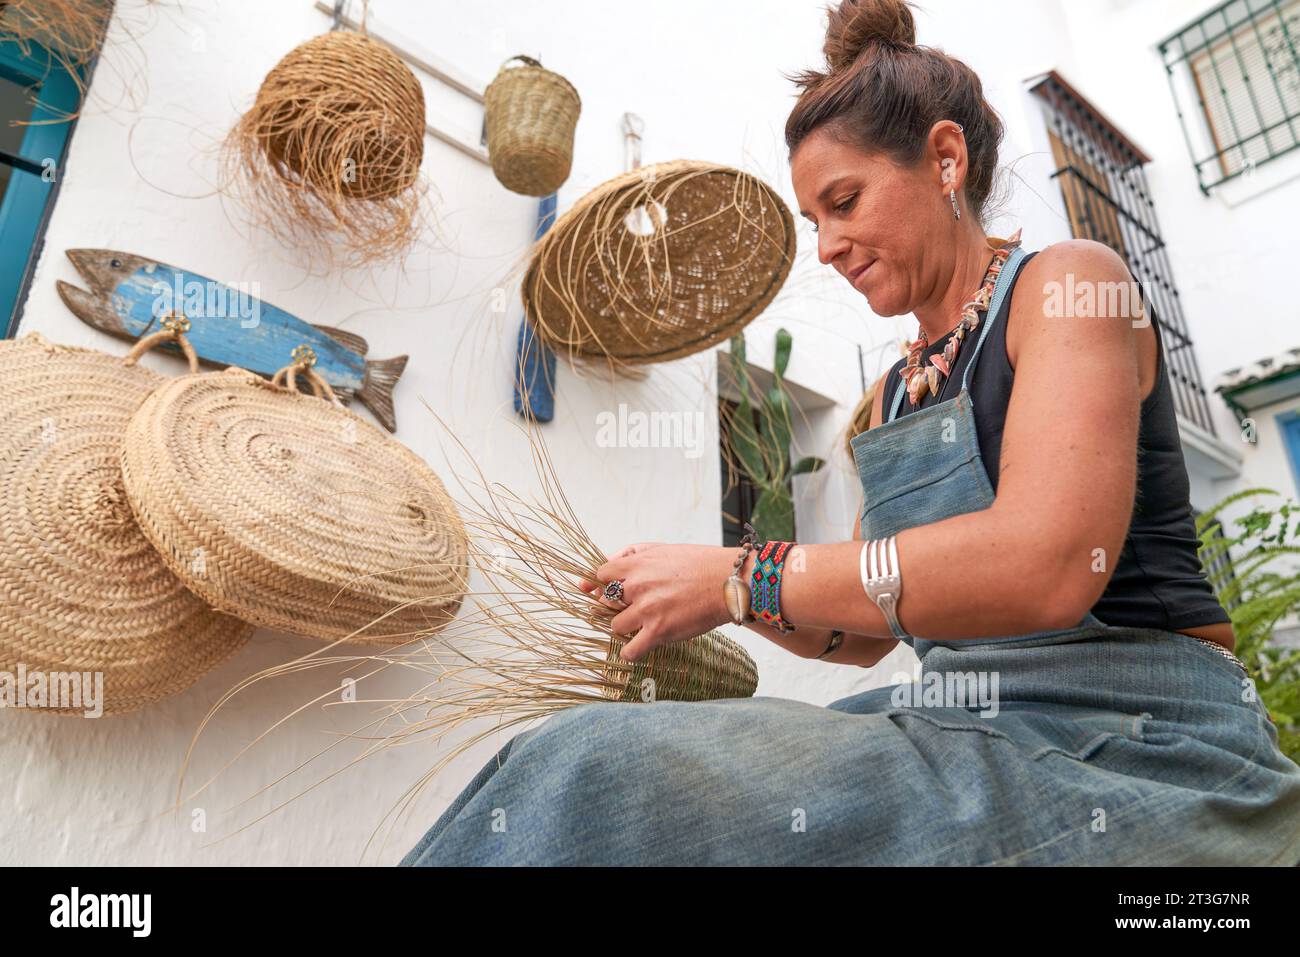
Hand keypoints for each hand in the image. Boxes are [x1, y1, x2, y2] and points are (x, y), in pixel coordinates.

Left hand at [573, 542, 732, 662]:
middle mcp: (637, 585)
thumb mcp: (662, 549)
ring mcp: (647, 609)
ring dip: (625, 629)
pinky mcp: (659, 632)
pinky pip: (630, 651)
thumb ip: (632, 554)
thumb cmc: (700, 564)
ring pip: (615, 627)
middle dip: (614, 607)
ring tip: (641, 627)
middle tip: (630, 609)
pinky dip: (631, 653)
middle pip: (605, 603)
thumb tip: (607, 567)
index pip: (600, 575)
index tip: (609, 592)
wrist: (729, 582)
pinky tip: (639, 648)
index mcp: (636, 563)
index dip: (603, 585)